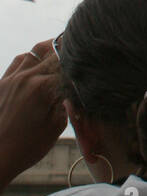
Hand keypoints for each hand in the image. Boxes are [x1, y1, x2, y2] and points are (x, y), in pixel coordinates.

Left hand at [0, 40, 66, 189]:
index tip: (89, 62)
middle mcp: (27, 77)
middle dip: (69, 51)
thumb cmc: (28, 146)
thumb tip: (76, 85)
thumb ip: (68, 101)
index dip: (81, 62)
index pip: (68, 63)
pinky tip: (39, 63)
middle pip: (54, 51)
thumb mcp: (57, 125)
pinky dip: (32, 57)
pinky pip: (19, 60)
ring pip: (36, 51)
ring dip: (50, 49)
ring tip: (62, 52)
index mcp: (44, 87)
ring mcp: (12, 78)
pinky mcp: (2, 82)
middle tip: (80, 54)